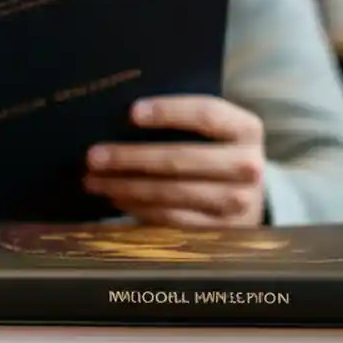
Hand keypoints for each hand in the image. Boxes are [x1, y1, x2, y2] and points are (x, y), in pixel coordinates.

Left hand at [84, 95, 264, 227]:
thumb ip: (180, 122)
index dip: (168, 111)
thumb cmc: (214, 151)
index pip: (206, 114)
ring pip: (171, 192)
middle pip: (180, 159)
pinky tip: (115, 198)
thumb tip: (120, 119)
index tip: (131, 112)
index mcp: (246, 129)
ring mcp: (238, 202)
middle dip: (130, 157)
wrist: (247, 195)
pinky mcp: (221, 231)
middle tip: (93, 156)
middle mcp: (249, 166)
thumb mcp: (211, 131)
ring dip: (125, 186)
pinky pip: (170, 218)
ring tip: (93, 180)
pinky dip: (138, 208)